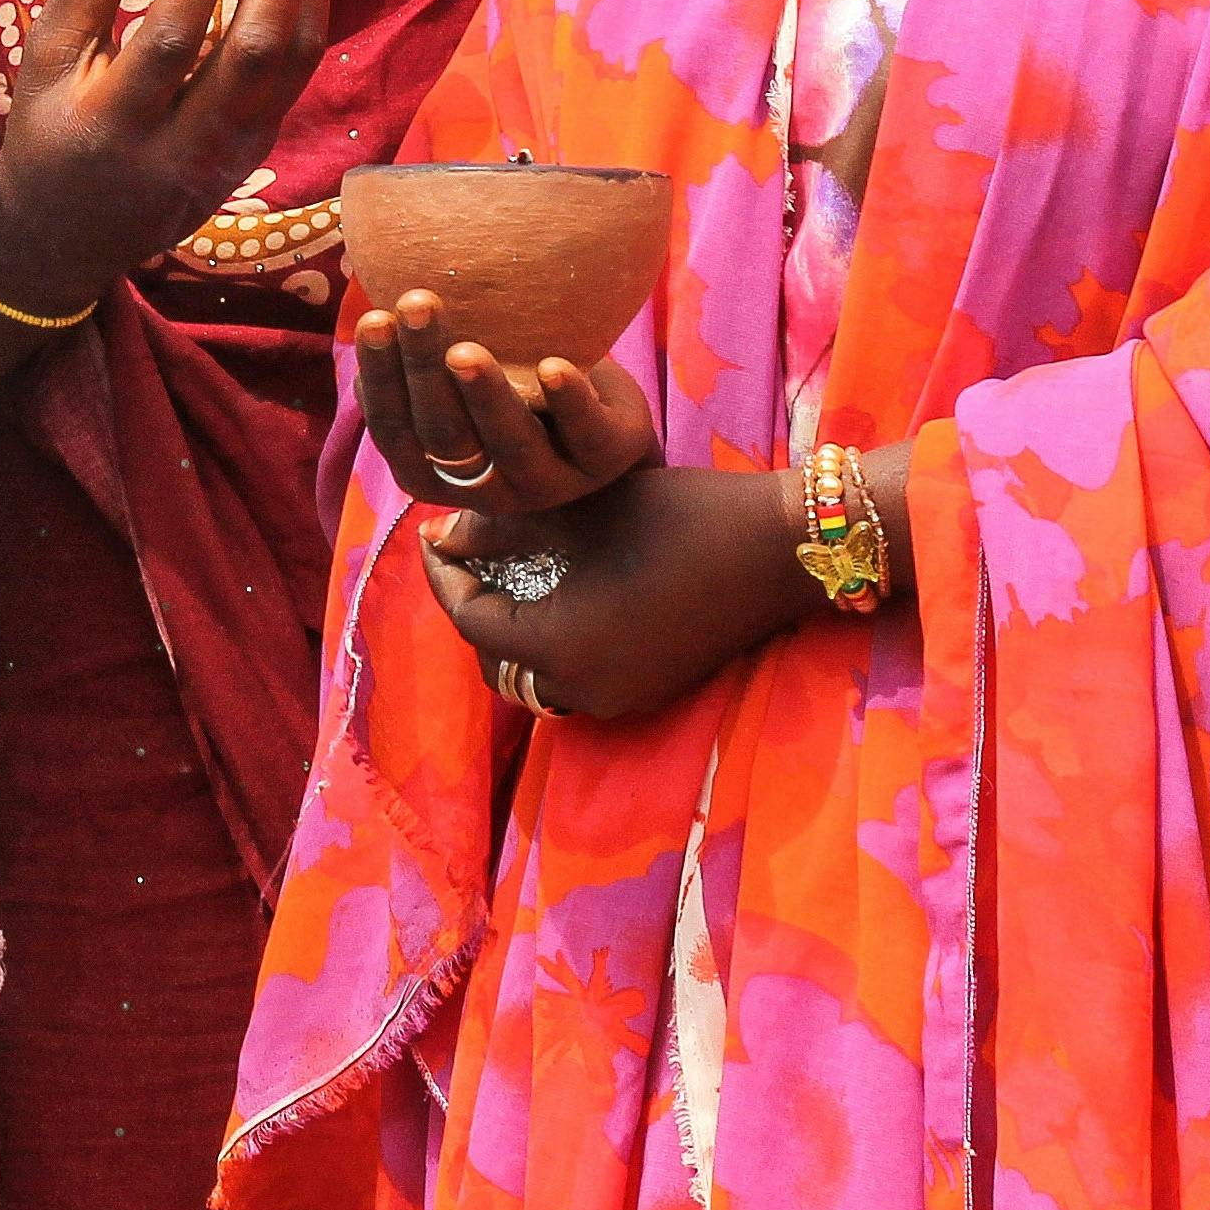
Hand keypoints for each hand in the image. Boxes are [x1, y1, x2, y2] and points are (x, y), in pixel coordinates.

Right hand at [0, 0, 337, 320]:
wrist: (70, 236)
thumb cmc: (48, 130)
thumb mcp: (47, 58)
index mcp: (115, 122)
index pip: (171, 39)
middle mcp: (184, 146)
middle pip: (256, 53)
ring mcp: (231, 155)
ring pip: (294, 64)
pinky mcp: (257, 151)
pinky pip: (296, 75)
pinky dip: (307, 11)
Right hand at [348, 289, 657, 517]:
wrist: (605, 428)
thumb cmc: (515, 394)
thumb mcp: (461, 400)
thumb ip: (418, 384)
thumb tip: (367, 343)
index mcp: (441, 476)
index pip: (397, 433)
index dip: (381, 380)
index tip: (375, 319)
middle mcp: (491, 488)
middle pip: (447, 436)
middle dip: (425, 370)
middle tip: (416, 305)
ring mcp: (552, 480)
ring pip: (513, 445)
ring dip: (488, 396)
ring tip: (464, 349)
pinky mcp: (608, 457)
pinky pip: (587, 434)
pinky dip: (569, 400)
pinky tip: (551, 365)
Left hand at [413, 466, 820, 724]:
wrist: (779, 549)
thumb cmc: (675, 517)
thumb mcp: (576, 512)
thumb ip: (501, 528)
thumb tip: (444, 535)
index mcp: (558, 648)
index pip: (470, 619)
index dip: (443, 574)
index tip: (431, 531)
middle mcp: (583, 690)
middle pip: (495, 656)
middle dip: (474, 602)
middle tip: (466, 548)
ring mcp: (620, 697)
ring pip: (532, 670)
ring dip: (511, 623)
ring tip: (505, 565)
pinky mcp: (648, 689)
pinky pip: (573, 672)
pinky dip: (550, 636)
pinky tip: (554, 586)